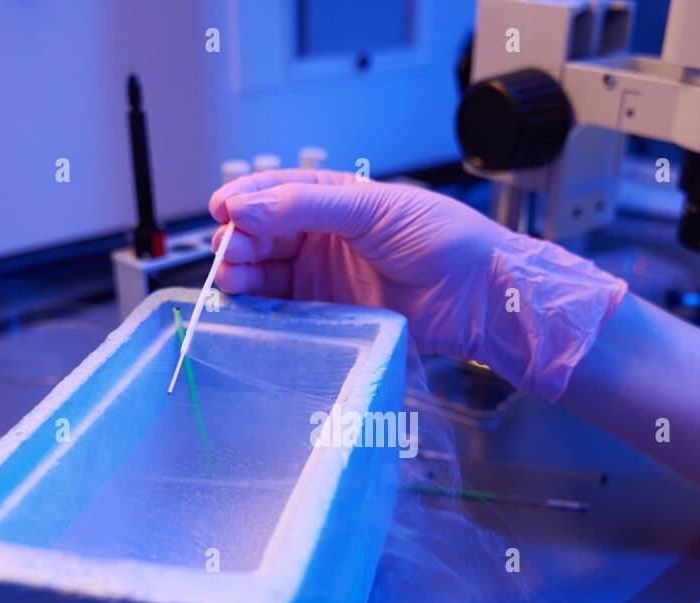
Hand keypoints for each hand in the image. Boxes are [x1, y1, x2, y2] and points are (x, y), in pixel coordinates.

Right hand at [208, 170, 626, 401]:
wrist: (478, 294)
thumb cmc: (443, 239)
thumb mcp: (371, 208)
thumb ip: (306, 207)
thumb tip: (248, 206)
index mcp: (338, 200)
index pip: (278, 194)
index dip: (247, 201)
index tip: (221, 210)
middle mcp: (327, 236)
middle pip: (265, 234)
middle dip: (239, 240)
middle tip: (226, 250)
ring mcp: (328, 276)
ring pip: (269, 271)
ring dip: (244, 272)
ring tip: (230, 277)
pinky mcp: (332, 313)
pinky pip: (286, 308)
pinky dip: (263, 306)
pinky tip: (248, 303)